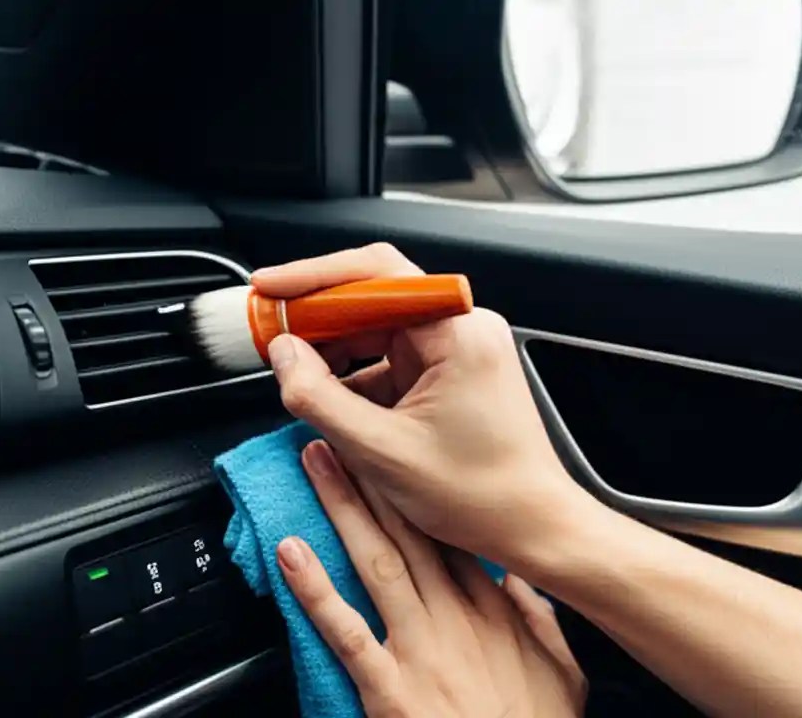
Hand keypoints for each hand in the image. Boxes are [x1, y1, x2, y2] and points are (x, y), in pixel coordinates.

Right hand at [253, 243, 602, 567]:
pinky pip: (393, 360)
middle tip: (270, 336)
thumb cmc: (483, 495)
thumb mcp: (381, 451)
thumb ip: (320, 398)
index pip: (375, 274)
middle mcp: (463, 329)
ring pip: (379, 331)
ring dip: (336, 355)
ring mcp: (459, 351)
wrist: (532, 527)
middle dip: (317, 320)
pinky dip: (359, 380)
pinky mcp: (453, 374)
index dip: (314, 277)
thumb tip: (283, 357)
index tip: (271, 289)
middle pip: (373, 299)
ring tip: (301, 384)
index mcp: (457, 333)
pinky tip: (335, 407)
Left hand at [277, 440, 585, 716]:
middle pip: (412, 532)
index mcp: (496, 613)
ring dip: (343, 508)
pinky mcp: (388, 689)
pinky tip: (291, 552)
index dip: (421, 488)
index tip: (400, 449)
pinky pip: (344, 630)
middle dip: (376, 477)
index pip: (454, 534)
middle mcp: (456, 621)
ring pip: (377, 562)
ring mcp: (421, 650)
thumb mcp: (564, 673)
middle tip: (344, 432)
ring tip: (318, 463)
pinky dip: (314, 589)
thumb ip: (542, 620)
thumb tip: (526, 579)